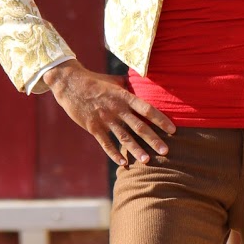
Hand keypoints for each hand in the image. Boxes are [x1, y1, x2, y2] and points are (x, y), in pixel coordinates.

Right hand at [44, 60, 175, 166]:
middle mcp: (116, 108)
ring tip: (147, 161)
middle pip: (138, 126)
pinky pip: (105, 143)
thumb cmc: (95, 81)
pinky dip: (113, 154)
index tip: (173, 130)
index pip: (146, 109)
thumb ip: (130, 85)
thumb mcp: (115, 80)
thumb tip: (145, 84)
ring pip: (123, 137)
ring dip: (136, 150)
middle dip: (153, 140)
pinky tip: (122, 163)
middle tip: (166, 151)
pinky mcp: (93, 127)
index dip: (161, 119)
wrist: (69, 83)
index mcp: (124, 96)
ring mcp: (104, 119)